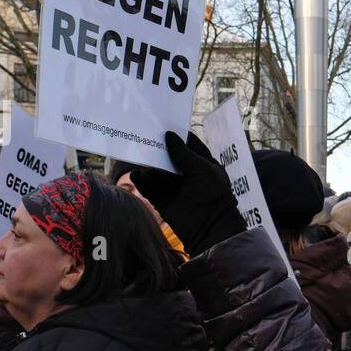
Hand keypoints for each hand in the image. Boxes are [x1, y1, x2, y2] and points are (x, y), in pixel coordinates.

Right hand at [132, 131, 246, 254]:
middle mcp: (186, 173)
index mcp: (201, 164)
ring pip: (156, 171)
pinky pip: (148, 187)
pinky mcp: (162, 199)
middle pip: (167, 156)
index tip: (162, 122)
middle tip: (144, 135)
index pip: (187, 144)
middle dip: (158, 147)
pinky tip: (137, 175)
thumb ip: (184, 153)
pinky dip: (141, 180)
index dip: (176, 134)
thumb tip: (169, 135)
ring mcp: (173, 186)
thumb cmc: (213, 195)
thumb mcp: (202, 169)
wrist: (210, 228)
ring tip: (140, 156)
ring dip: (148, 164)